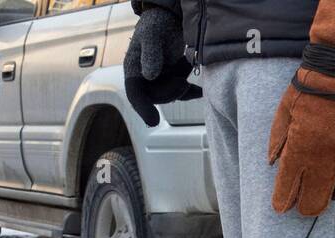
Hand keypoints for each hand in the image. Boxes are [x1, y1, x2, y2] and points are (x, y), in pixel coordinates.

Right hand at [123, 6, 200, 127]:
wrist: (168, 18)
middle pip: (156, 98)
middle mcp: (144, 78)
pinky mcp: (173, 78)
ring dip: (182, 86)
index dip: (143, 108)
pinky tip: (200, 91)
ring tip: (186, 64)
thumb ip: (150, 54)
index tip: (154, 122)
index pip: (135, 94)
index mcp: (134, 70)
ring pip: (171, 95)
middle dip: (171, 92)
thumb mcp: (152, 36)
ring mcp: (159, 80)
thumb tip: (150, 76)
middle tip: (183, 82)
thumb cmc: (156, 24)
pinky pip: (182, 91)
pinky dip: (192, 91)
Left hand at [269, 70, 334, 216]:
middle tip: (305, 210)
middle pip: (314, 197)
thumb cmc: (313, 83)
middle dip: (307, 208)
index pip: (287, 186)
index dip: (283, 200)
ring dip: (333, 195)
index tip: (281, 207)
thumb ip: (278, 140)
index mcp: (298, 148)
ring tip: (329, 193)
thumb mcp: (284, 110)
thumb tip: (274, 163)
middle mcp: (323, 156)